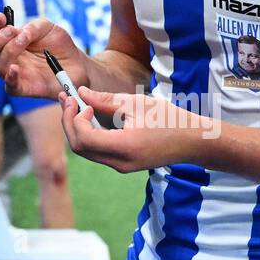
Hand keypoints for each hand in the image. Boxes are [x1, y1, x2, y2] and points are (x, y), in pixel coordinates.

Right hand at [0, 15, 84, 100]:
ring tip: (25, 40)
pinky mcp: (26, 88)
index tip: (2, 17)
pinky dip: (10, 77)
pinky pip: (10, 87)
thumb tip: (20, 33)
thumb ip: (33, 27)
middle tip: (11, 31)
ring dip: (8, 50)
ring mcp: (16, 74)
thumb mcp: (48, 27)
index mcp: (8, 44)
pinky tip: (15, 68)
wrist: (77, 63)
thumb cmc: (58, 45)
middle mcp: (7, 60)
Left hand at [59, 87, 208, 172]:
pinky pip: (98, 151)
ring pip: (87, 151)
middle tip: (67, 99)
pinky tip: (89, 116)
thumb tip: (81, 93)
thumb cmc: (168, 118)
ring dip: (77, 128)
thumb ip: (105, 100)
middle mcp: (120, 162)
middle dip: (69, 122)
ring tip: (75, 104)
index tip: (77, 100)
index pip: (84, 138)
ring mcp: (121, 166)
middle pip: (80, 148)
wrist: (193, 141)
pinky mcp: (124, 164)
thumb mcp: (136, 103)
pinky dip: (88, 134)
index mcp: (124, 147)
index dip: (74, 118)